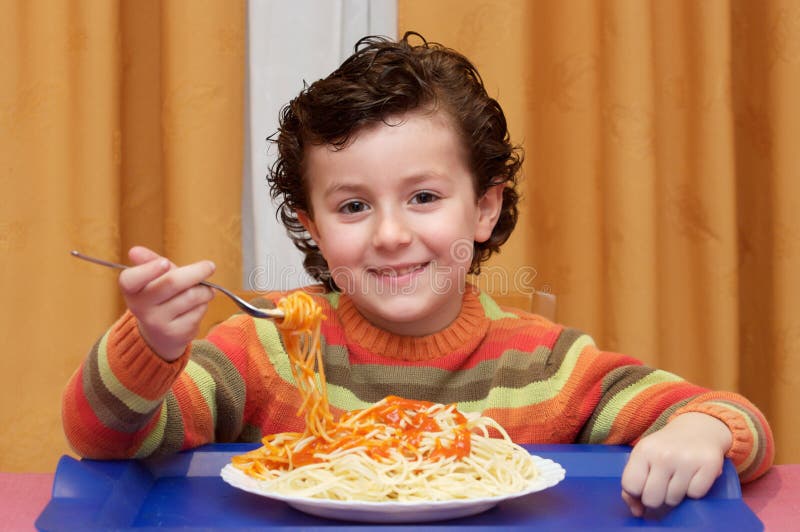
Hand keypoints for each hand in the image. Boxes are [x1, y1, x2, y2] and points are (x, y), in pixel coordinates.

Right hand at [119, 246, 215, 360]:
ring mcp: (157, 323)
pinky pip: (198, 311)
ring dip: (205, 290)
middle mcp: (140, 308)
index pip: (130, 279)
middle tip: (210, 266)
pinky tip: (197, 306)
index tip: (165, 262)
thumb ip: (149, 262)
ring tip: (205, 290)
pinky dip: (203, 304)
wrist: (160, 334)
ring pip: (191, 296)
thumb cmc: (160, 297)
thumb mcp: (153, 278)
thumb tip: (135, 251)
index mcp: (131, 289)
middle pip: (172, 283)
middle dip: (196, 271)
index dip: (148, 270)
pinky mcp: (175, 333)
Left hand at [620, 412, 732, 516]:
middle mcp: (663, 455)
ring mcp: (687, 460)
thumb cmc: (666, 448)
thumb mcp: (644, 456)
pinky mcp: (709, 465)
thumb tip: (637, 512)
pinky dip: (694, 490)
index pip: (630, 486)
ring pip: (673, 500)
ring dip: (675, 494)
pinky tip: (693, 476)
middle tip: (663, 484)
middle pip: (651, 499)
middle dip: (656, 498)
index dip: (636, 493)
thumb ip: (633, 482)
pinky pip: (695, 495)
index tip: (644, 487)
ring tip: (678, 477)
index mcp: (643, 451)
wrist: (698, 428)